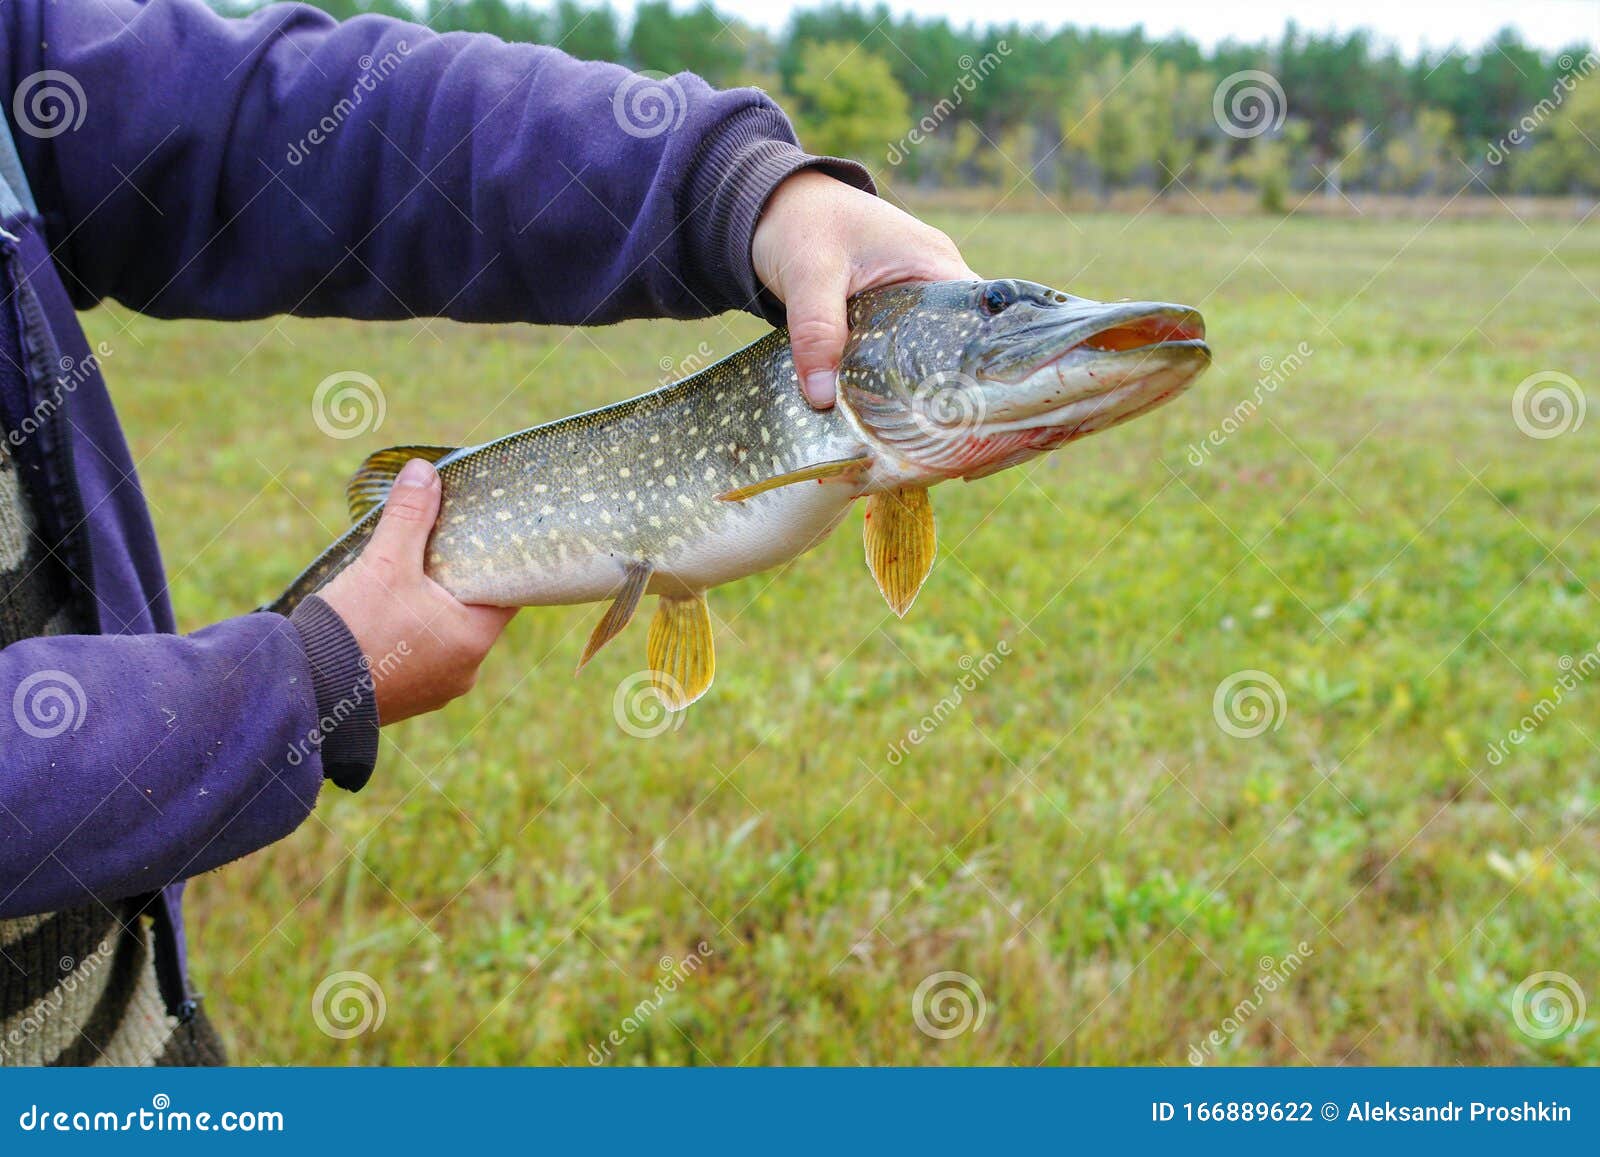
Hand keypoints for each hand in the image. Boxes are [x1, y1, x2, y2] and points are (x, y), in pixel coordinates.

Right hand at [318, 459, 515, 723]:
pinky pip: (419, 656)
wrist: (302, 693)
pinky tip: (387, 613)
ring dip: (430, 608)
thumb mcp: (385, 562)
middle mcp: (465, 671)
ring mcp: (435, 689)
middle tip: (441, 546)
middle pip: (475, 611)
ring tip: (409, 576)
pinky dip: (409, 633)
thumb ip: (409, 516)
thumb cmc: (353, 629)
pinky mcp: (406, 699)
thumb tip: (425, 471)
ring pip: (445, 634)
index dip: (498, 559)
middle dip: (457, 579)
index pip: (507, 591)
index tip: (487, 534)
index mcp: (475, 639)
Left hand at [751, 170, 976, 408]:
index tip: (957, 407)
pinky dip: (888, 371)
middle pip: (954, 342)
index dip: (972, 364)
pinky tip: (877, 405)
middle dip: (941, 384)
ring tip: (908, 429)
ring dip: (911, 381)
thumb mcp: (808, 275)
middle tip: (928, 431)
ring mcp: (912, 295)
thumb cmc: (801, 222)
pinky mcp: (888, 309)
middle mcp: (933, 278)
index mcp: (932, 262)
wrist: (772, 203)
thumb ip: (816, 332)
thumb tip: (823, 398)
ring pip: (924, 348)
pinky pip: (899, 346)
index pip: (976, 318)